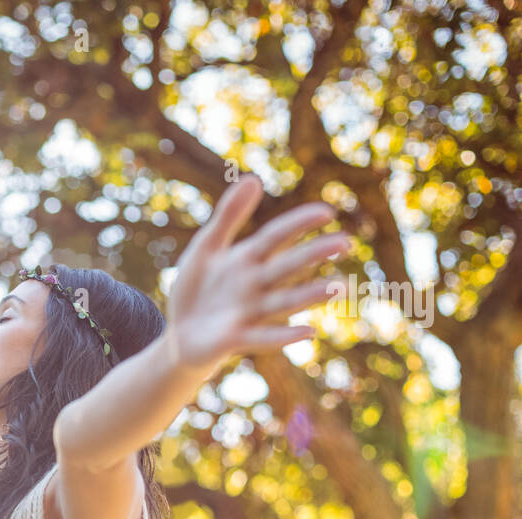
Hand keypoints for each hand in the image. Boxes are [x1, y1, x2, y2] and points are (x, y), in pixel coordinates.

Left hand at [163, 174, 349, 370]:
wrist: (177, 335)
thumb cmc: (195, 289)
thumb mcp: (206, 248)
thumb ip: (228, 216)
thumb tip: (254, 178)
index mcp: (247, 259)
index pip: (276, 236)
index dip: (298, 223)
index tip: (327, 212)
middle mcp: (255, 285)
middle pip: (287, 266)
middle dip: (314, 254)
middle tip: (345, 243)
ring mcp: (248, 312)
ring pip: (284, 301)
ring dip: (311, 295)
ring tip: (341, 287)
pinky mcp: (236, 338)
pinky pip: (263, 336)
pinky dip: (284, 335)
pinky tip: (309, 331)